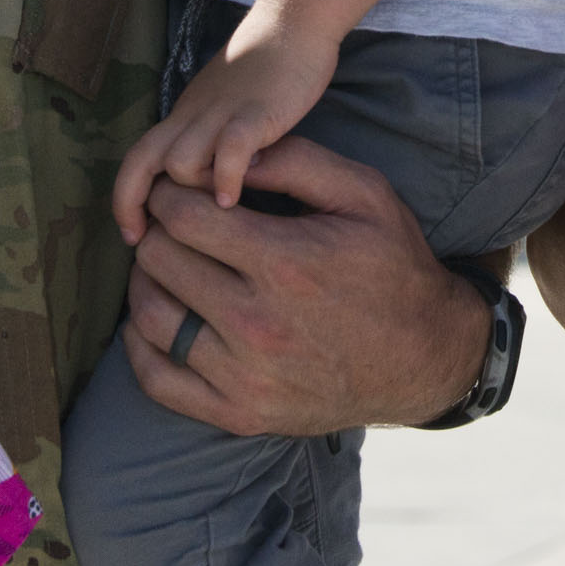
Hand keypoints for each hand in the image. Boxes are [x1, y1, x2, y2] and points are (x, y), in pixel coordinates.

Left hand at [113, 132, 489, 435]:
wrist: (424, 358)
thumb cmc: (394, 266)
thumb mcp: (364, 194)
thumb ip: (296, 161)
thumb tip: (229, 151)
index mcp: (285, 263)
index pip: (182, 217)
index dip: (170, 192)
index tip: (178, 187)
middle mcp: (257, 324)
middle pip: (160, 262)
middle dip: (158, 231)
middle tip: (172, 222)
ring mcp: (244, 376)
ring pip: (150, 318)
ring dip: (145, 281)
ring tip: (164, 263)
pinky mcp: (238, 414)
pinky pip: (158, 380)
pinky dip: (140, 345)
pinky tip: (156, 318)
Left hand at [120, 19, 340, 220]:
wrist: (291, 24)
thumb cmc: (262, 72)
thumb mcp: (221, 108)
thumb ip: (207, 141)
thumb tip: (200, 188)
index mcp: (183, 118)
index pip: (134, 160)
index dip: (124, 200)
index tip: (132, 235)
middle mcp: (192, 117)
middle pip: (142, 163)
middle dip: (136, 205)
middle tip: (148, 241)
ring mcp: (221, 113)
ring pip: (179, 163)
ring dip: (192, 192)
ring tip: (213, 211)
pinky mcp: (255, 111)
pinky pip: (228, 150)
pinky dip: (226, 179)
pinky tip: (235, 197)